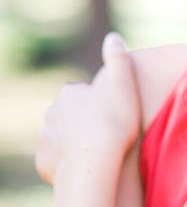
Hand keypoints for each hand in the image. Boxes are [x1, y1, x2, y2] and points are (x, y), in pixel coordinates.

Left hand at [35, 33, 140, 184]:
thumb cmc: (113, 122)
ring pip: (59, 139)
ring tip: (93, 156)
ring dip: (71, 144)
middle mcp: (52, 114)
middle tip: (102, 136)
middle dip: (79, 123)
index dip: (94, 103)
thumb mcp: (123, 85)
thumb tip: (113, 37)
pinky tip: (83, 170)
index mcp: (70, 95)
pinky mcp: (43, 162)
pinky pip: (54, 162)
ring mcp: (45, 139)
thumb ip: (118, 60)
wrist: (95, 161)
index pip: (80, 95)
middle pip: (66, 116)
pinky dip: (65, 165)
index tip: (108, 113)